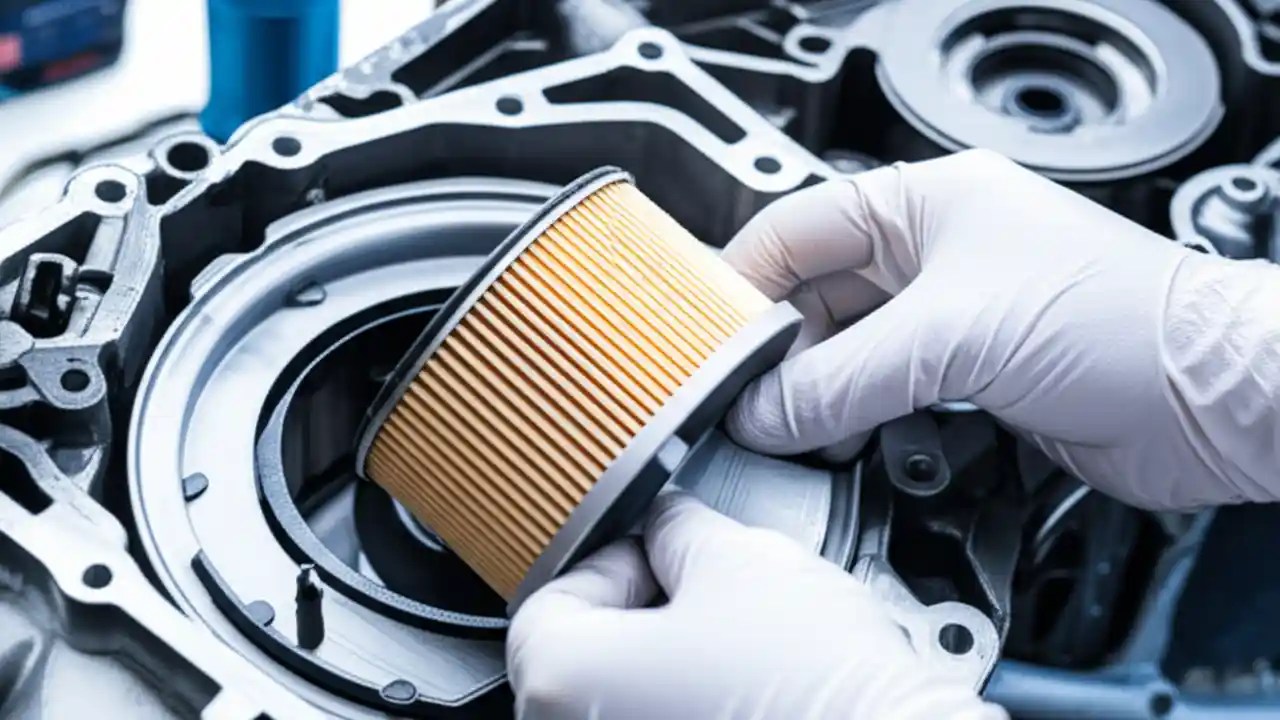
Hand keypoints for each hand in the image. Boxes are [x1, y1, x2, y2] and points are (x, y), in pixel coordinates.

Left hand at [507, 492, 1005, 719]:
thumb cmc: (812, 683)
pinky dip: (688, 700)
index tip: (660, 546)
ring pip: (626, 693)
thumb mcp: (738, 560)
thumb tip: (668, 522)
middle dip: (645, 603)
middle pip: (586, 649)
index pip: (550, 595)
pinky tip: (746, 681)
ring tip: (735, 632)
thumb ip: (679, 528)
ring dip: (668, 653)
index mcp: (561, 676)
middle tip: (702, 580)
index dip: (614, 556)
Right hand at [722, 149, 1279, 509]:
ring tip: (793, 434)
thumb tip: (763, 411)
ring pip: (844, 357)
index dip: (742, 284)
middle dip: (777, 356)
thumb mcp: (954, 337)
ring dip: (815, 399)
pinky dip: (854, 425)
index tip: (704, 340)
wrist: (1211, 403)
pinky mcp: (966, 378)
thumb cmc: (1124, 325)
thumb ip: (842, 377)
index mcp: (925, 205)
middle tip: (742, 405)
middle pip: (813, 302)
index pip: (796, 229)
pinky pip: (881, 398)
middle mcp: (931, 256)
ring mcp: (947, 319)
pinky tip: (843, 448)